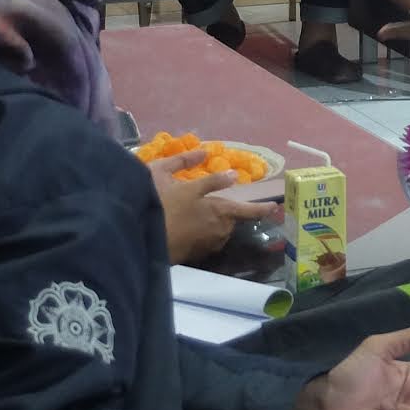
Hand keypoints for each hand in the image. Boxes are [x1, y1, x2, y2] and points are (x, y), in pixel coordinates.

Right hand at [147, 150, 275, 265]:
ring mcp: (207, 244)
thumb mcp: (164, 173)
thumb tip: (207, 155)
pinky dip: (199, 233)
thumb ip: (186, 162)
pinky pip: (205, 242)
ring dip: (211, 222)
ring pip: (218, 231)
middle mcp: (217, 227)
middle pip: (228, 220)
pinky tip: (183, 228)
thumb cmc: (152, 201)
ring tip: (190, 214)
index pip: (245, 209)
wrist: (136, 237)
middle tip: (204, 203)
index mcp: (216, 207)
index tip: (273, 209)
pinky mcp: (194, 255)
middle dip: (223, 212)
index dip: (260, 209)